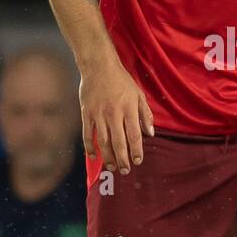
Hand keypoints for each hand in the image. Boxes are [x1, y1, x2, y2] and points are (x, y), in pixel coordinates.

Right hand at [80, 57, 153, 174]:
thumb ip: (145, 114)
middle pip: (118, 142)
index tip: (138, 161)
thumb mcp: (138, 94)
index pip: (134, 135)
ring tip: (112, 166)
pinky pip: (88, 134)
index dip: (136, 150)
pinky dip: (90, 147)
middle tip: (125, 170)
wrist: (99, 66)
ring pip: (103, 141)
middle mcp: (114, 114)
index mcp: (129, 109)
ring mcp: (99, 114)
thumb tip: (150, 133)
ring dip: (108, 157)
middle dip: (122, 159)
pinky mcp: (86, 113)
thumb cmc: (121, 80)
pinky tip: (93, 157)